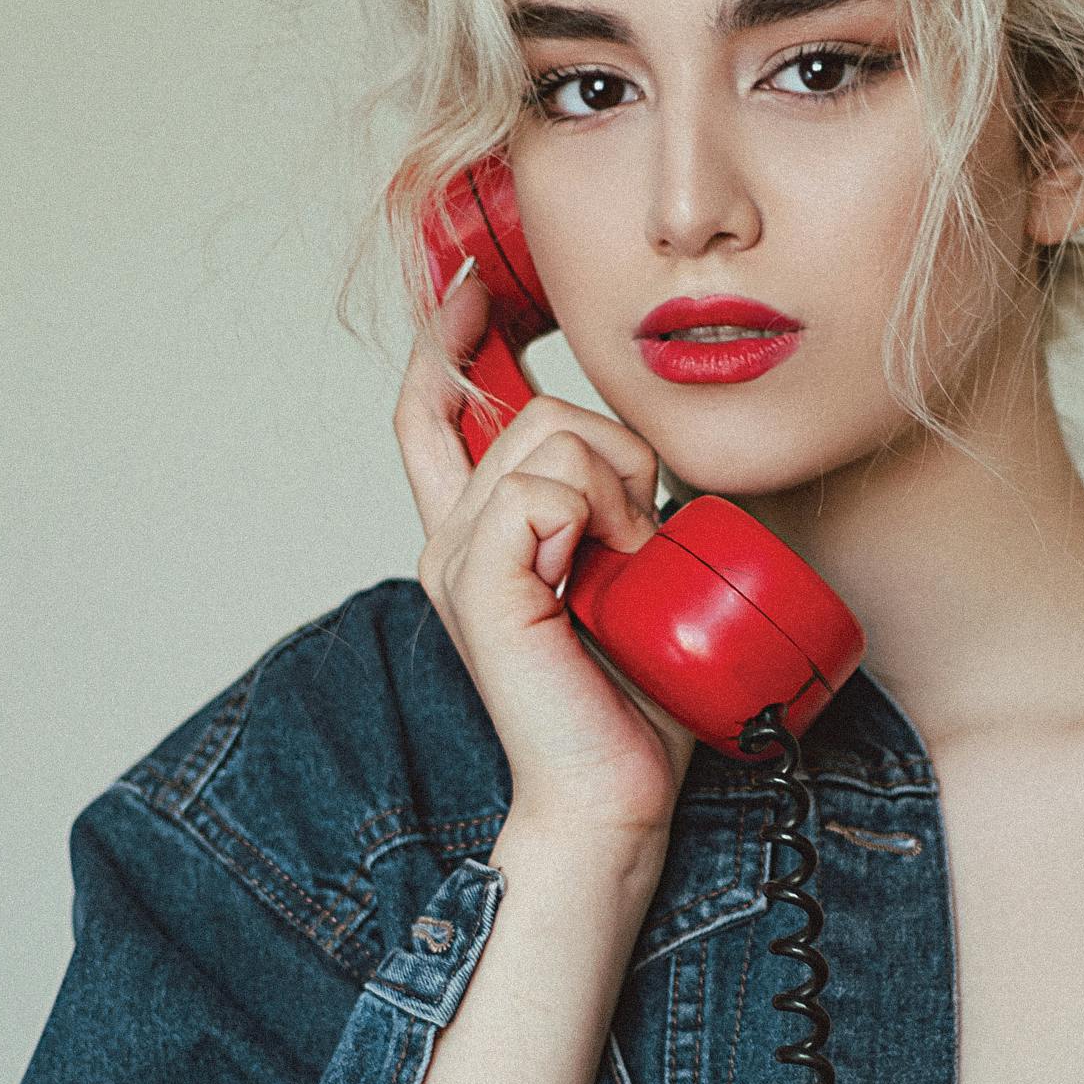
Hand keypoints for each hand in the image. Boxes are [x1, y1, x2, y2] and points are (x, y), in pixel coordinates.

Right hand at [395, 264, 697, 844]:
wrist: (615, 797)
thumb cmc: (636, 700)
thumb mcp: (636, 574)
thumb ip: (621, 508)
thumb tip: (649, 450)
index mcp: (480, 535)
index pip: (434, 409)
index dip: (450, 337)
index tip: (474, 287)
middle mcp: (453, 540)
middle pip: (526, 408)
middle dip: (613, 444)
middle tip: (643, 529)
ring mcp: (459, 562)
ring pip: (546, 438)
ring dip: (620, 484)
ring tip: (633, 564)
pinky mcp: (479, 588)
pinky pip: (542, 489)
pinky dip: (599, 514)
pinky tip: (613, 569)